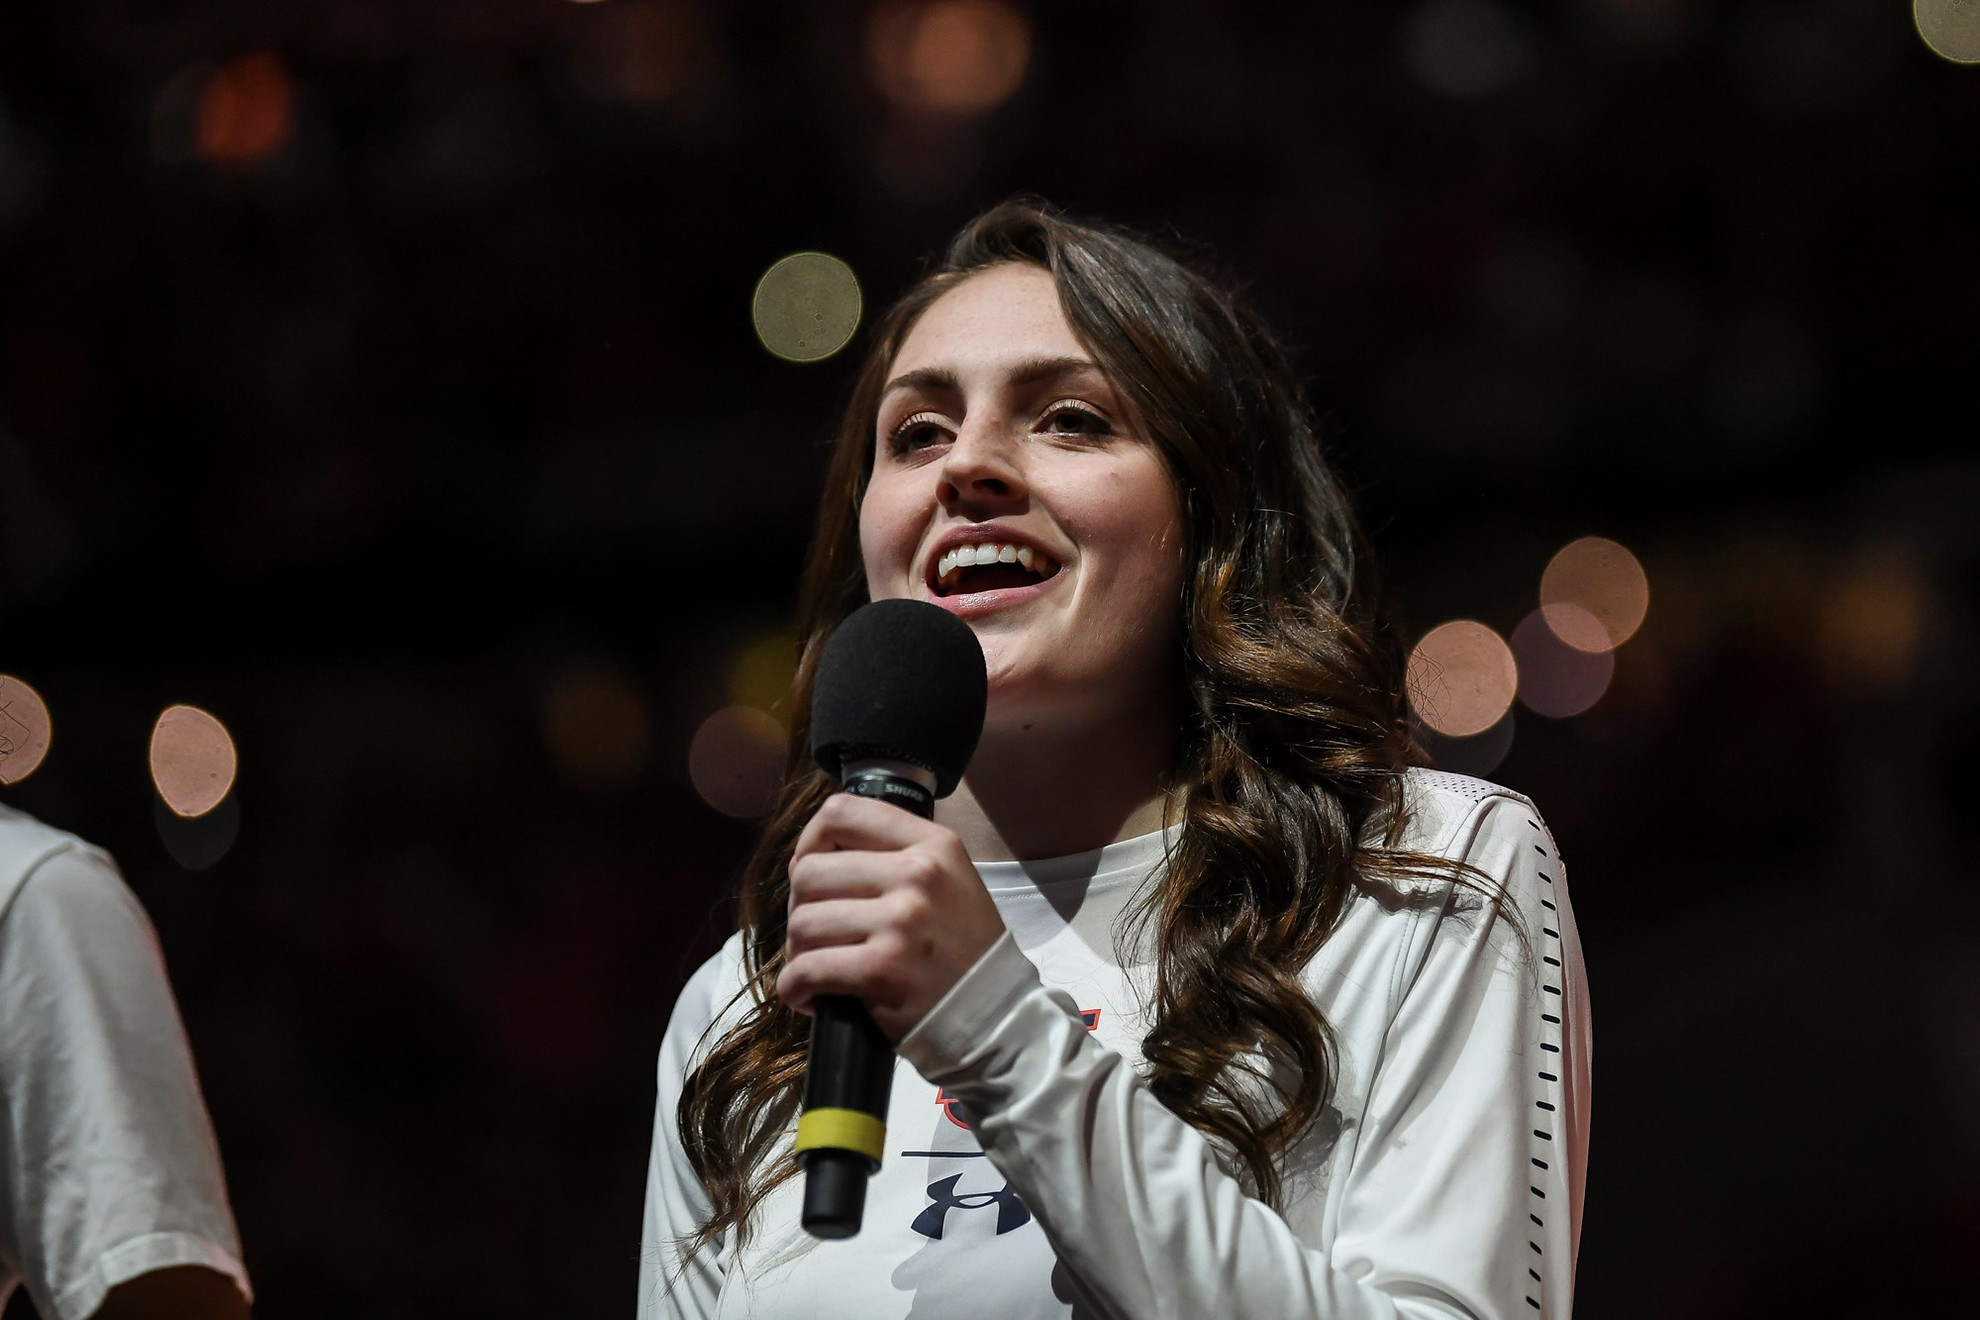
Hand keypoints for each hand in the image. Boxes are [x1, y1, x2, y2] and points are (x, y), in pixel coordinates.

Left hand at [777, 792, 1005, 1041]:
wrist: (996, 1015)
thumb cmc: (963, 950)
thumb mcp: (948, 880)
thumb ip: (896, 856)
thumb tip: (816, 857)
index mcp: (933, 845)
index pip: (842, 813)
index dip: (810, 841)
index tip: (811, 868)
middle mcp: (918, 874)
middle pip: (810, 871)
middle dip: (800, 907)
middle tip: (815, 934)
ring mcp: (900, 921)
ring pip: (803, 922)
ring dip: (797, 951)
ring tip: (816, 967)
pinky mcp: (882, 968)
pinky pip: (807, 970)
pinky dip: (795, 987)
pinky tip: (809, 996)